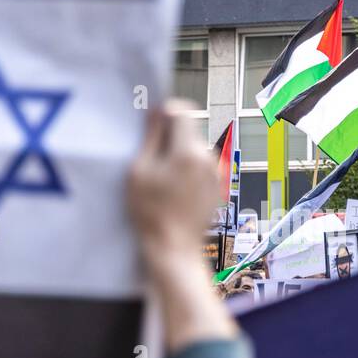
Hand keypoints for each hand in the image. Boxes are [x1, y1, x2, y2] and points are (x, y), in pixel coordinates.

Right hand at [128, 102, 217, 274]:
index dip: (166, 112)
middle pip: (189, 131)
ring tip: (163, 180)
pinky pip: (201, 166)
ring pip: (195, 149)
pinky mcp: (217, 186)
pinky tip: (175, 191)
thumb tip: (158, 110)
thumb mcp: (140, 170)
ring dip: (179, 155)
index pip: (183, 111)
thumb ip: (151, 136)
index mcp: (188, 151)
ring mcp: (216, 173)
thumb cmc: (150, 211)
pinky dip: (188, 170)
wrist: (174, 248)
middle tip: (152, 161)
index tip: (153, 125)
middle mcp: (208, 158)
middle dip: (171, 138)